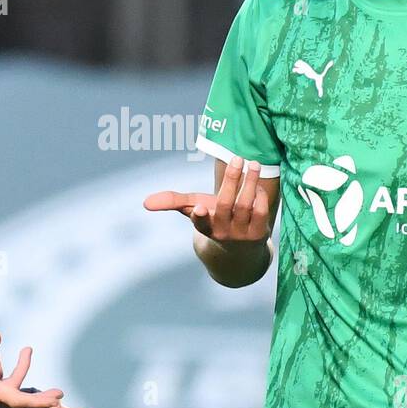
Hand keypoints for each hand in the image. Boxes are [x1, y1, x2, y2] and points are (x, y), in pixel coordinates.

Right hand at [0, 333, 61, 407]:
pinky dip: (16, 386)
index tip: (57, 399)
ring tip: (49, 390)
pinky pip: (2, 392)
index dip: (37, 401)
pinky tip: (22, 367)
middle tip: (60, 397)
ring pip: (11, 399)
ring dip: (30, 395)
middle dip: (39, 402)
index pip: (16, 399)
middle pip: (17, 403)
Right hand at [144, 156, 269, 242]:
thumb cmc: (212, 221)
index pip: (199, 224)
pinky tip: (258, 183)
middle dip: (231, 181)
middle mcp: (221, 232)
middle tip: (237, 158)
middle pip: (225, 205)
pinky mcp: (258, 234)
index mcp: (204, 227)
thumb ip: (172, 202)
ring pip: (245, 206)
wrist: (239, 249)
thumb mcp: (192, 210)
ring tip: (253, 163)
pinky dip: (260, 196)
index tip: (198, 209)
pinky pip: (261, 212)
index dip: (199, 216)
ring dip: (250, 183)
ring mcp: (241, 235)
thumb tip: (145, 203)